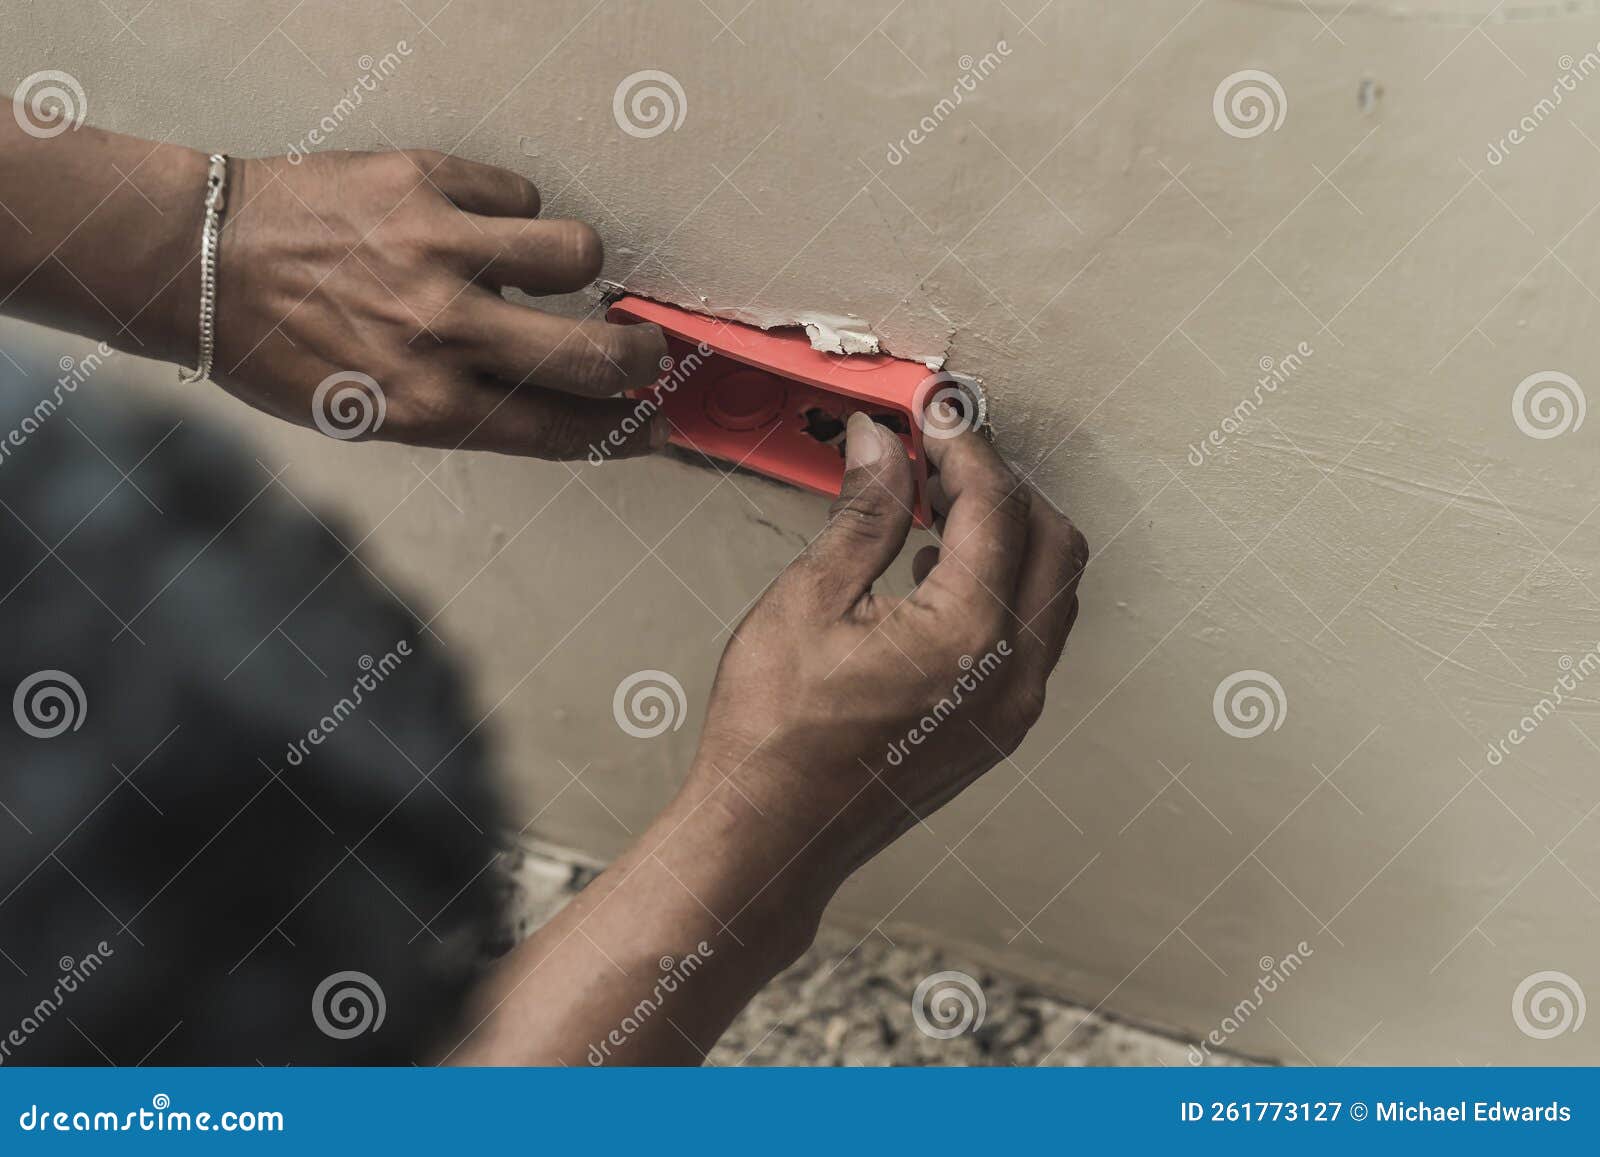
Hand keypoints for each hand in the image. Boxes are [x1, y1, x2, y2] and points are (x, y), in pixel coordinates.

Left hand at [211, 149, 667, 457]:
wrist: (202, 262)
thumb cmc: (284, 349)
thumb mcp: (373, 414)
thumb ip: (469, 410)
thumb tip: (562, 399)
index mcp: (432, 407)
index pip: (568, 429)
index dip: (628, 430)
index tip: (656, 420)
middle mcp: (443, 336)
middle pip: (600, 354)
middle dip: (642, 354)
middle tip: (643, 343)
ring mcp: (436, 254)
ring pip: (579, 254)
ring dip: (574, 266)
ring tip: (538, 267)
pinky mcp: (423, 183)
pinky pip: (520, 195)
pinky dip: (509, 211)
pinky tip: (473, 222)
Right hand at [691, 409, 1087, 906]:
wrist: (771, 836)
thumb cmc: (776, 739)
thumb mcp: (809, 600)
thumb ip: (864, 515)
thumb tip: (882, 451)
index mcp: (969, 636)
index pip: (996, 506)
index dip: (966, 445)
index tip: (934, 416)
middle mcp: (1010, 675)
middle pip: (1053, 540)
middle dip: (1004, 484)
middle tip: (943, 453)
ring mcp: (1012, 709)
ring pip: (1054, 590)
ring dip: (1013, 534)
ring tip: (941, 503)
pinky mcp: (997, 728)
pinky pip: (1033, 636)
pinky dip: (1006, 585)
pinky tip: (943, 569)